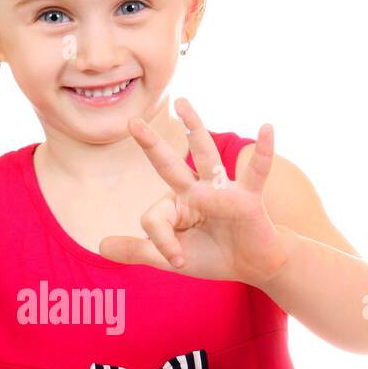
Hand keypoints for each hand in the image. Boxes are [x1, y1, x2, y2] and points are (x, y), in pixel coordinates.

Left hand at [98, 98, 291, 284]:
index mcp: (177, 203)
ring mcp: (223, 191)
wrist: (253, 265)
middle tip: (132, 122)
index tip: (176, 261)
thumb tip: (100, 244)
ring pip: (206, 156)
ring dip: (196, 128)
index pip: (154, 218)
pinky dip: (264, 151)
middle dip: (151, 145)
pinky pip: (256, 172)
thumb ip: (138, 250)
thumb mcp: (172, 258)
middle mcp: (197, 190)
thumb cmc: (213, 255)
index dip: (162, 242)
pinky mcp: (248, 198)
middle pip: (170, 165)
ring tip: (183, 103)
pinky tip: (266, 128)